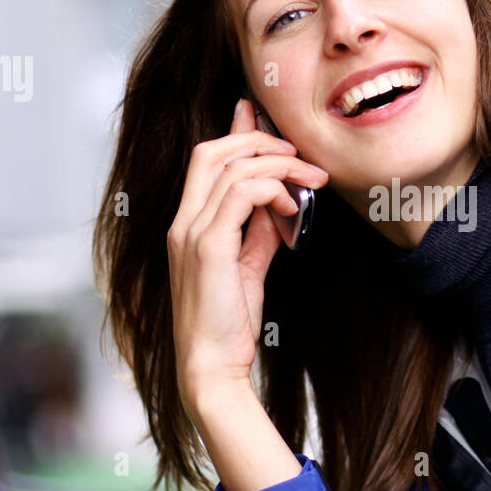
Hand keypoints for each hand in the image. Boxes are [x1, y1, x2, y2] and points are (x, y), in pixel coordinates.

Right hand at [166, 98, 327, 422]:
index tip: (267, 121)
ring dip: (277, 164)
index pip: (206, 160)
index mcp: (187, 225)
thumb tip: (281, 203)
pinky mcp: (207, 249)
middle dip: (259, 139)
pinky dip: (270, 189)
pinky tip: (291, 205)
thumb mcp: (248, 267)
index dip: (236, 132)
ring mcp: (190, 234)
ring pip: (229, 166)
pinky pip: (239, 195)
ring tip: (308, 180)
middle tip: (299, 154)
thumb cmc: (228, 325)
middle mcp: (182, 223)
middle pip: (212, 150)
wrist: (211, 369)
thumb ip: (259, 231)